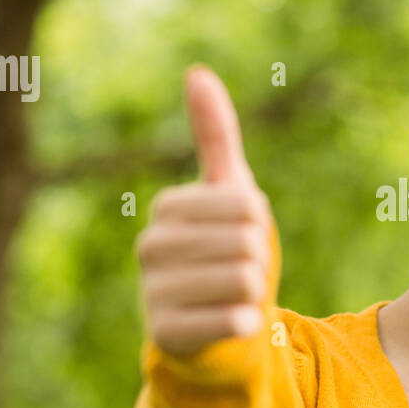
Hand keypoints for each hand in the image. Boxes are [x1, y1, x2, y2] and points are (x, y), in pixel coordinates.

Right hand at [137, 65, 274, 356]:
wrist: (210, 328)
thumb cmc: (223, 252)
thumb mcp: (225, 191)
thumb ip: (215, 134)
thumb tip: (196, 72)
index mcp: (167, 208)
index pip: (247, 206)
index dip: (258, 224)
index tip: (239, 237)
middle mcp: (150, 247)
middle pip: (247, 242)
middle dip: (258, 260)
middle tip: (239, 273)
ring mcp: (153, 292)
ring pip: (244, 280)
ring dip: (256, 294)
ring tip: (235, 298)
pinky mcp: (166, 335)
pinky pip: (231, 320)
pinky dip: (246, 322)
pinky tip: (235, 322)